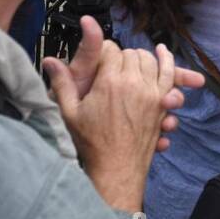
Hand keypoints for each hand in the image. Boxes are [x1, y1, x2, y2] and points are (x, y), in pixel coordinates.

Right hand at [42, 16, 203, 152]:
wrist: (117, 168)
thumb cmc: (93, 143)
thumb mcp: (70, 113)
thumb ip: (61, 83)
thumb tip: (49, 60)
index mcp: (109, 82)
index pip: (111, 50)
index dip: (103, 53)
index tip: (99, 62)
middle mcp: (134, 83)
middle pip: (131, 53)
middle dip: (121, 56)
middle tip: (112, 67)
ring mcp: (152, 92)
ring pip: (151, 60)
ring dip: (141, 58)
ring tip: (133, 60)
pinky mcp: (163, 102)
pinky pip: (170, 73)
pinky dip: (167, 61)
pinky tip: (163, 53)